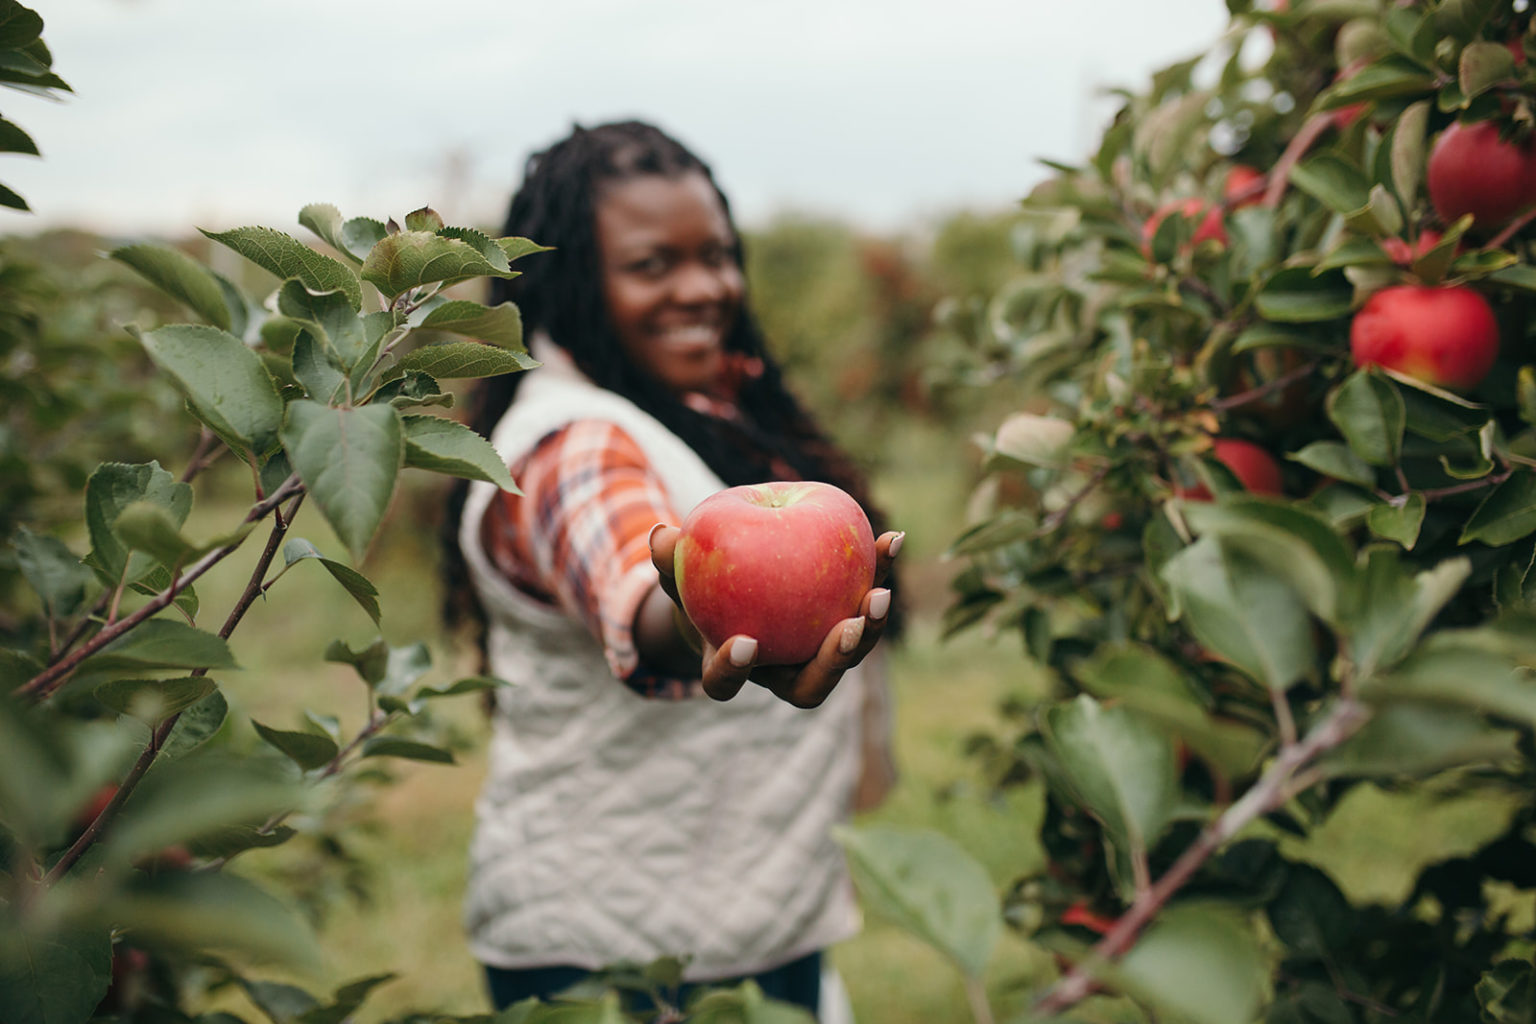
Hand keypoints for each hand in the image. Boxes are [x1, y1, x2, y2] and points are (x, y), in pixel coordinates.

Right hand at [647, 523, 901, 707]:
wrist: (737, 585)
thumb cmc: (701, 582)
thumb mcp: (680, 571)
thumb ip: (670, 561)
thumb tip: (660, 536)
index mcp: (732, 668)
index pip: (727, 683)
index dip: (733, 669)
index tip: (744, 642)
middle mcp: (780, 672)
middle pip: (811, 686)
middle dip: (833, 662)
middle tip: (846, 629)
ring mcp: (817, 654)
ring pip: (850, 654)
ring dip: (869, 627)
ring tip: (879, 592)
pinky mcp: (846, 623)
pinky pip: (865, 603)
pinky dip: (880, 573)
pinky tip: (892, 540)